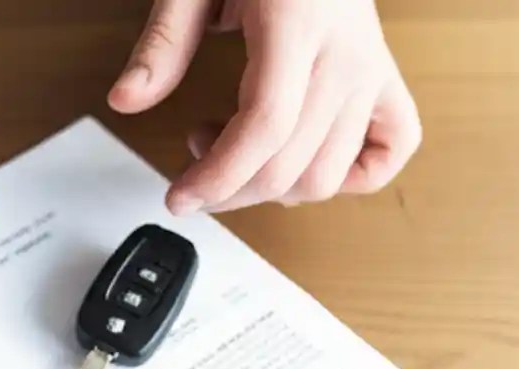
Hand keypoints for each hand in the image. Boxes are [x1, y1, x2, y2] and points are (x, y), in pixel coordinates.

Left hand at [109, 0, 420, 214]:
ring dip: (273, 188)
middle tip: (191, 171)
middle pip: (291, 164)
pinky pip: (393, 149)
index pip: (266, 127)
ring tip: (234, 148)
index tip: (181, 197)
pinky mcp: (386, 77)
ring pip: (329, 174)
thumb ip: (162, 42)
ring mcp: (371, 68)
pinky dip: (350, 176)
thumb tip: (125, 100)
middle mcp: (346, 51)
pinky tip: (301, 161)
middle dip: (230, 191)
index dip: (218, 176)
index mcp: (297, 22)